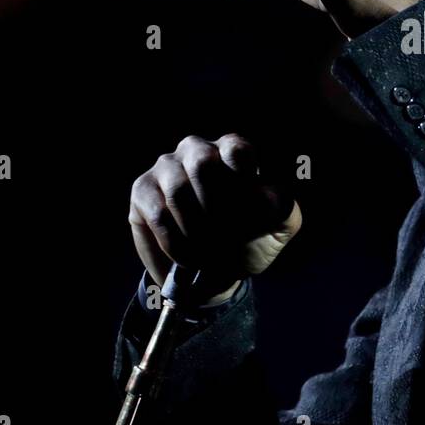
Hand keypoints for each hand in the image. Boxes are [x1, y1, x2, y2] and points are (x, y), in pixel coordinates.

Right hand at [128, 134, 301, 303]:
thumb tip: (264, 195)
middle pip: (203, 163)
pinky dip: (177, 244)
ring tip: (210, 255)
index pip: (238, 150)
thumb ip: (281, 205)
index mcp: (235, 151)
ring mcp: (167, 168)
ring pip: (178, 190)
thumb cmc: (250, 239)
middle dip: (217, 208)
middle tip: (227, 239)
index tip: (250, 221)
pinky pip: (159, 214)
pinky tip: (188, 260)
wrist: (215, 273)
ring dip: (198, 232)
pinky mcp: (143, 190)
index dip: (244, 188)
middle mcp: (199, 151)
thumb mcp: (280, 225)